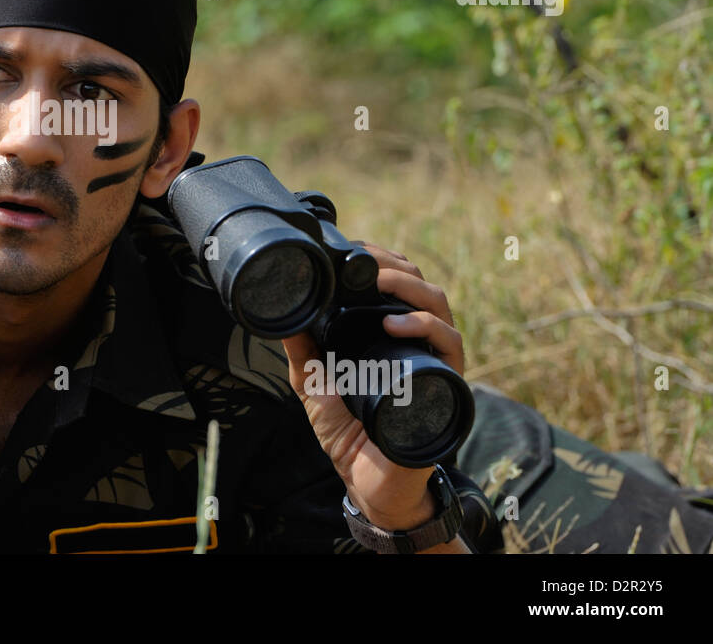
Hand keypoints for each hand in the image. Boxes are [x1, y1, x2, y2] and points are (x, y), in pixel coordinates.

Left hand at [280, 241, 462, 541]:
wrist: (369, 483)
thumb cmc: (348, 434)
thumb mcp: (314, 385)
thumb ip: (301, 352)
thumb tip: (282, 314)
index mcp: (388, 336)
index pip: (396, 284)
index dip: (381, 261)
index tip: (354, 248)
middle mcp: (416, 342)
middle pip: (419, 286)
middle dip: (394, 265)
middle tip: (366, 262)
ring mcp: (433, 360)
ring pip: (438, 305)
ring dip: (410, 287)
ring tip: (381, 283)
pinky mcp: (446, 384)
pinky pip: (449, 345)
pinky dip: (424, 327)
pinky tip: (396, 324)